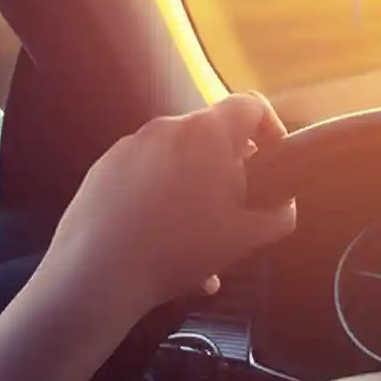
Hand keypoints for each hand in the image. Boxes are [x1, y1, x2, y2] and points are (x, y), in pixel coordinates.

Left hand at [41, 92, 296, 318]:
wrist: (96, 274)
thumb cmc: (180, 248)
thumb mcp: (248, 236)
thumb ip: (280, 213)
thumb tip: (284, 202)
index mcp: (206, 133)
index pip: (251, 105)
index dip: (271, 128)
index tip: (272, 161)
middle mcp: (166, 128)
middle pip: (213, 137)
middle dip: (229, 170)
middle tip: (235, 209)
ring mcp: (128, 147)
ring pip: (178, 160)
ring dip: (195, 189)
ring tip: (197, 238)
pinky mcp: (102, 169)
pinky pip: (145, 176)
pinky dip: (161, 199)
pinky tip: (161, 241)